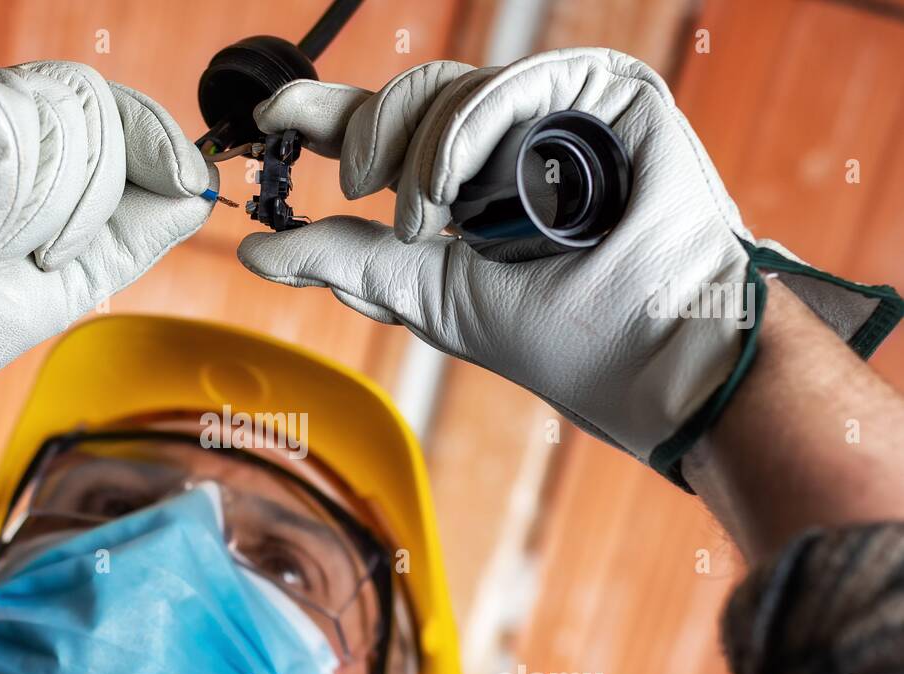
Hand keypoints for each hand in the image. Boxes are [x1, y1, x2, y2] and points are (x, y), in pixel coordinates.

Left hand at [237, 50, 899, 483]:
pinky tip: (454, 185)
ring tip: (422, 217)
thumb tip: (257, 249)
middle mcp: (506, 145)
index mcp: (468, 186)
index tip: (270, 115)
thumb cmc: (555, 338)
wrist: (653, 354)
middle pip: (407, 100)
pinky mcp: (604, 94)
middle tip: (356, 188)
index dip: (327, 115)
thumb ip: (345, 261)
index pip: (388, 130)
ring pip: (449, 89)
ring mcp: (555, 116)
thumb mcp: (427, 295)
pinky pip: (510, 82)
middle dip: (365, 136)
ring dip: (418, 151)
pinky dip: (469, 128)